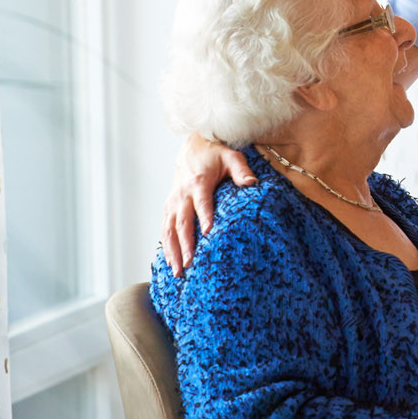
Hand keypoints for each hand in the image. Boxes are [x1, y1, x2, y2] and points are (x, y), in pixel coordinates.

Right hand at [161, 134, 253, 274]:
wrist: (192, 147)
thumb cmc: (214, 154)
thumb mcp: (231, 156)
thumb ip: (241, 170)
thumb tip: (252, 183)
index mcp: (198, 182)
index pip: (202, 203)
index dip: (204, 218)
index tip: (207, 234)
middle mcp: (182, 194)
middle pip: (183, 222)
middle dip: (186, 244)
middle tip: (191, 263)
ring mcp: (173, 202)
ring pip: (169, 229)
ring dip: (173, 251)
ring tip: (178, 271)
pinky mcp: (168, 207)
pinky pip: (165, 229)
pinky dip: (166, 246)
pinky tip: (171, 262)